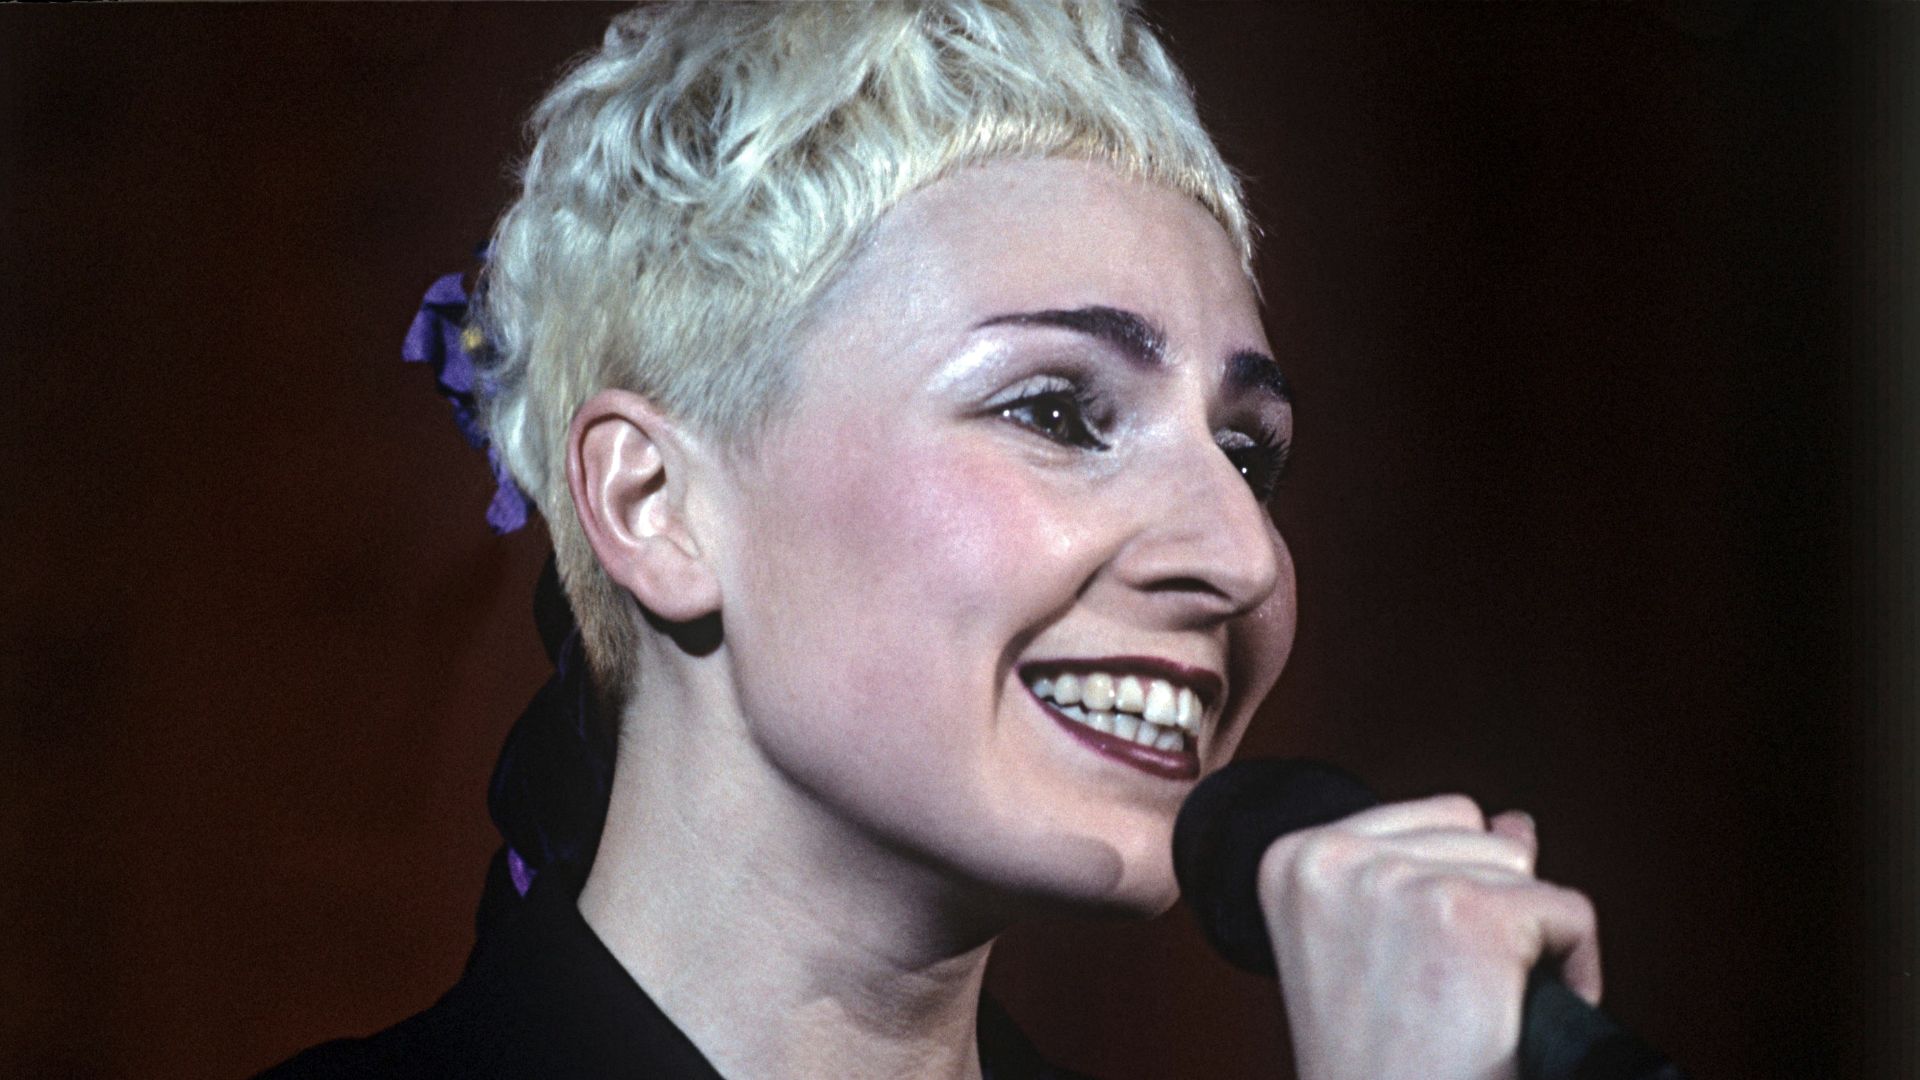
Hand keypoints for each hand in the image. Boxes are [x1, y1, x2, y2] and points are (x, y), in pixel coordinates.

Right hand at [1256, 796, 1600, 1079]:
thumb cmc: (1378, 1066)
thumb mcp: (1376, 948)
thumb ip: (1437, 866)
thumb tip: (1517, 824)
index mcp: (1294, 860)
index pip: (1434, 819)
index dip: (1449, 898)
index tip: (1413, 968)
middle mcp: (1334, 857)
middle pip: (1481, 837)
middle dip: (1487, 917)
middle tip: (1440, 1001)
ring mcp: (1400, 882)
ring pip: (1523, 871)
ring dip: (1522, 942)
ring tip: (1471, 1009)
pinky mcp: (1469, 914)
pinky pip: (1569, 912)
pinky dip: (1573, 970)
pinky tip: (1515, 1018)